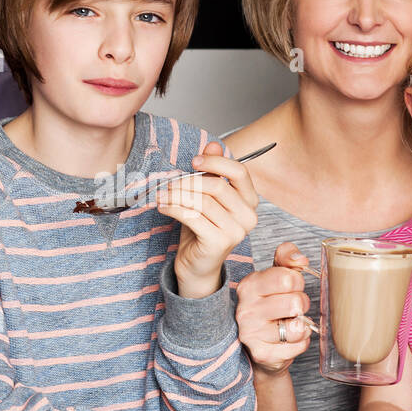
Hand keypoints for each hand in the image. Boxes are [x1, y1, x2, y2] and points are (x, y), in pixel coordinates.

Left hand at [157, 142, 258, 298]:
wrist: (197, 265)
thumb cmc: (202, 229)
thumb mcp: (207, 197)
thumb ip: (213, 172)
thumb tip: (213, 145)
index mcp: (250, 201)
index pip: (239, 172)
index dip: (216, 163)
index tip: (194, 162)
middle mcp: (249, 216)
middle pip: (217, 187)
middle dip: (188, 182)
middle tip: (168, 183)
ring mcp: (236, 231)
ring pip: (202, 201)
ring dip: (176, 195)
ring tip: (161, 195)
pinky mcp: (219, 243)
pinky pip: (192, 217)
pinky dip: (173, 208)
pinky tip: (162, 206)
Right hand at [236, 241, 311, 374]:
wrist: (259, 342)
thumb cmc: (270, 303)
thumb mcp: (276, 275)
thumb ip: (287, 258)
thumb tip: (300, 259)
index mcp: (249, 286)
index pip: (287, 278)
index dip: (297, 282)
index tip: (290, 287)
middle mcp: (246, 310)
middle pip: (296, 303)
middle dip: (302, 304)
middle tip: (292, 308)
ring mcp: (252, 334)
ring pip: (298, 327)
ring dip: (301, 325)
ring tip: (289, 324)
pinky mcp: (263, 354)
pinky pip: (299, 346)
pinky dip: (301, 342)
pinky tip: (288, 339)